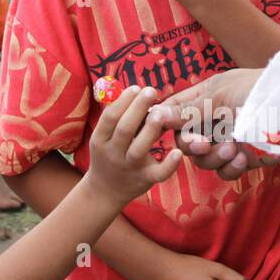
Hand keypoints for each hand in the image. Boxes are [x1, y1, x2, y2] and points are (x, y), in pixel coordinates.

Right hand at [85, 84, 182, 204]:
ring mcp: (129, 168)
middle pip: (124, 129)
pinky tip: (178, 152)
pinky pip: (158, 174)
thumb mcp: (104, 137)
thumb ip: (117, 117)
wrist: (105, 192)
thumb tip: (132, 90)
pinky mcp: (145, 180)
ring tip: (161, 113)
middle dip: (137, 108)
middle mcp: (113, 154)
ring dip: (150, 130)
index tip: (136, 87)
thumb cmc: (109, 155)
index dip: (123, 101)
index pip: (110, 117)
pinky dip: (168, 164)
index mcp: (101, 140)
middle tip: (151, 90)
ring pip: (139, 149)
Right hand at [151, 69, 279, 180]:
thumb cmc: (258, 90)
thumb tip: (154, 114)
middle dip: (192, 145)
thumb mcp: (220, 95)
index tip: (164, 131)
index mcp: (204, 98)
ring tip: (231, 147)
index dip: (166, 124)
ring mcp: (228, 140)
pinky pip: (225, 172)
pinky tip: (242, 157)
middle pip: (185, 143)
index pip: (174, 113)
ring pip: (203, 160)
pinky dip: (230, 168)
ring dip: (213, 157)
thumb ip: (188, 110)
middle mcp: (213, 120)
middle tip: (203, 144)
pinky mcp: (244, 158)